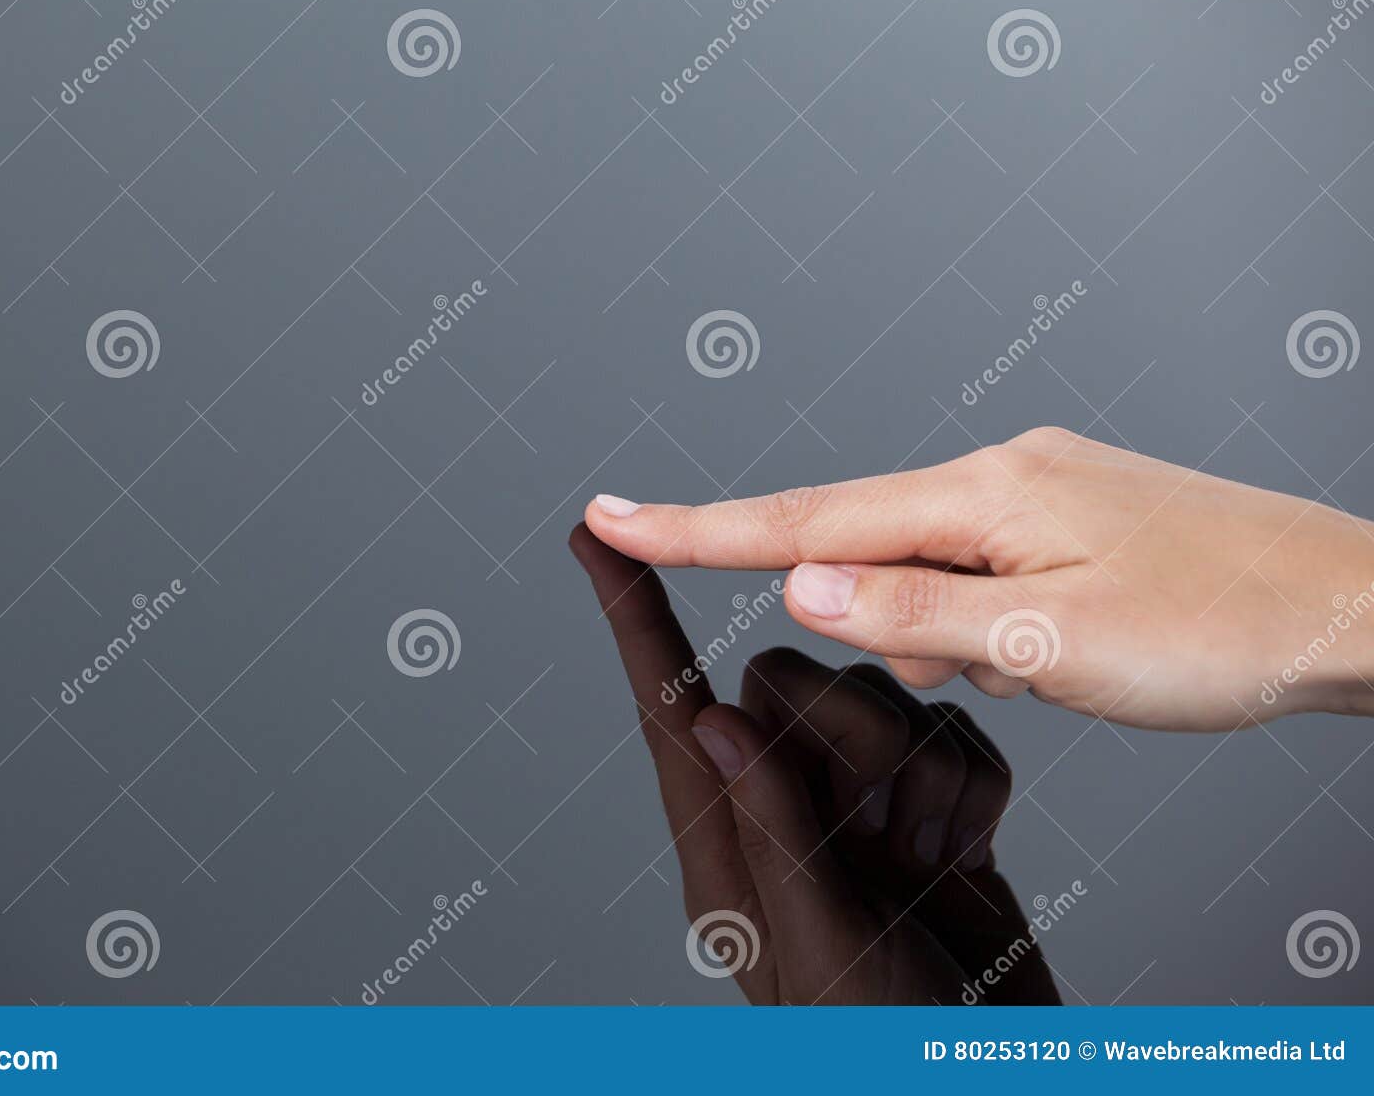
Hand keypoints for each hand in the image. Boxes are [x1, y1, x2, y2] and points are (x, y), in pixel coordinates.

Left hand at [570, 524, 1060, 1004]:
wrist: (987, 1073)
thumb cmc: (886, 1044)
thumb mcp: (822, 944)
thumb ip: (772, 829)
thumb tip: (713, 720)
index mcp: (727, 846)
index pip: (667, 708)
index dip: (631, 616)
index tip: (590, 534)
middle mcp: (781, 812)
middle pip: (797, 682)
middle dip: (858, 738)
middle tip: (887, 840)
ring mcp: (855, 809)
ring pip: (883, 699)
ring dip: (926, 777)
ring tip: (928, 866)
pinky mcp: (927, 809)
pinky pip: (954, 733)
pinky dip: (976, 788)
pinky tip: (966, 856)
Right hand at [584, 428, 1373, 730]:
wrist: (1353, 607)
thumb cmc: (1222, 627)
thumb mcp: (1051, 641)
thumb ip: (912, 613)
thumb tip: (798, 587)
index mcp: (985, 493)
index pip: (807, 519)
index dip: (699, 525)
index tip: (611, 515)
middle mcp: (1005, 472)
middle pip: (869, 545)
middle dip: (875, 617)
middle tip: (988, 662)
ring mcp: (1042, 491)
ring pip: (931, 570)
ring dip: (949, 631)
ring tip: (1052, 662)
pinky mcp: (1071, 519)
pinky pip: (985, 573)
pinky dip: (991, 621)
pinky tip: (1062, 646)